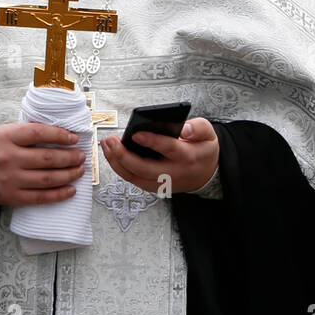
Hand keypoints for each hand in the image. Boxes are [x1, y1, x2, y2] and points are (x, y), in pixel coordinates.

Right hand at [0, 122, 85, 205]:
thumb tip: (61, 133)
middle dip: (70, 157)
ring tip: (79, 170)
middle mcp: (9, 158)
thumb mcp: (6, 131)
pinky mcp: (12, 196)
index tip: (74, 138)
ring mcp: (10, 179)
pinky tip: (71, 189)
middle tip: (81, 156)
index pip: (39, 133)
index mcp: (7, 137)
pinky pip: (40, 197)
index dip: (60, 135)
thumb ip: (29, 132)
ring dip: (68, 175)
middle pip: (47, 158)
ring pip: (47, 179)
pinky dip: (59, 194)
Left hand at [100, 117, 218, 194]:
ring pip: (135, 177)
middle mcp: (173, 172)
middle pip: (144, 168)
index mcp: (187, 156)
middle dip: (124, 155)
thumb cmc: (203, 150)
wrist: (206, 174)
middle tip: (111, 141)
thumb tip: (184, 128)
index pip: (168, 149)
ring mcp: (162, 182)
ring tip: (106, 145)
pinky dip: (120, 168)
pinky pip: (133, 180)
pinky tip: (111, 155)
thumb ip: (197, 128)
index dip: (152, 141)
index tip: (136, 134)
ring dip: (117, 162)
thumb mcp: (208, 134)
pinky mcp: (154, 186)